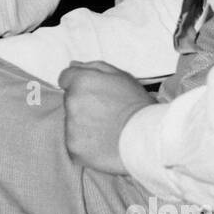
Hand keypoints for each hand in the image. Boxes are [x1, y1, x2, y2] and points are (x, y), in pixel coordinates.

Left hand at [57, 60, 151, 174]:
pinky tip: (103, 144)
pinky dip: (85, 145)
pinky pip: (75, 144)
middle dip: (82, 106)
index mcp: (81, 81)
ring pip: (71, 124)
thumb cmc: (137, 105)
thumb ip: (94, 68)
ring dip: (83, 127)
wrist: (148, 137)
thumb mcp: (122, 77)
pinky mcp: (74, 148)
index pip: (65, 79)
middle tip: (106, 115)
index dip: (80, 86)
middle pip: (69, 102)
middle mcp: (71, 102)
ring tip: (106, 131)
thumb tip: (73, 65)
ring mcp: (71, 127)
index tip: (94, 96)